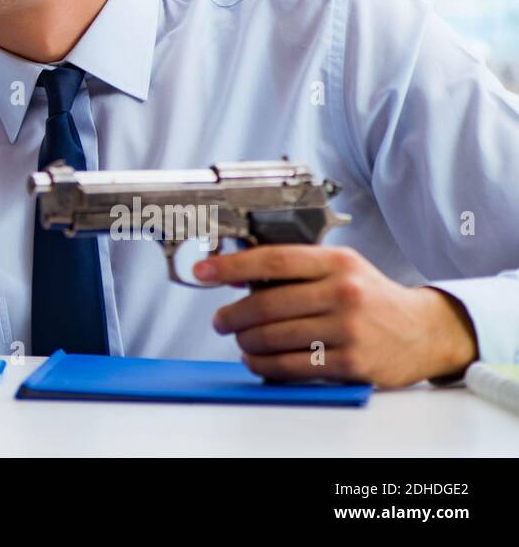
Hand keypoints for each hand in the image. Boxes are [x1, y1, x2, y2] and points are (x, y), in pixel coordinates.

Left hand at [198, 245, 478, 386]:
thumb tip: (237, 275)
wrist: (425, 331)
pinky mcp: (352, 364)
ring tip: (240, 341)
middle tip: (220, 321)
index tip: (201, 270)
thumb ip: (295, 269)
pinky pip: (293, 367)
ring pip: (275, 337)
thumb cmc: (372, 297)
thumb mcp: (340, 268)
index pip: (272, 260)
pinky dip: (266, 366)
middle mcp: (343, 292)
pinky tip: (258, 361)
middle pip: (267, 304)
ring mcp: (349, 329)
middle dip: (232, 315)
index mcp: (336, 262)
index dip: (230, 266)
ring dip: (246, 343)